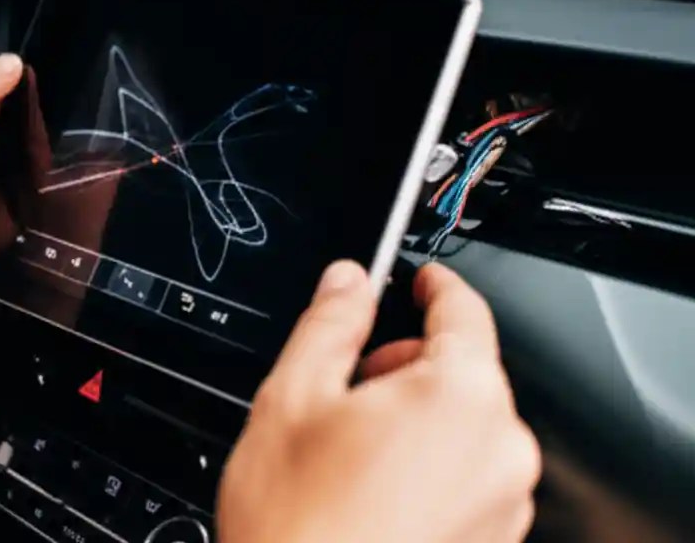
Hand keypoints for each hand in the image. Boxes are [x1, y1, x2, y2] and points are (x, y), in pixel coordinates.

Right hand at [218, 262, 540, 542]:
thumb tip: (348, 282)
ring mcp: (502, 502)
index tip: (421, 278)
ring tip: (349, 451)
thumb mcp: (292, 397)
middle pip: (464, 371)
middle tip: (348, 387)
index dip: (435, 284)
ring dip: (416, 418)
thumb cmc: (297, 524)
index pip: (464, 311)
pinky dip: (428, 465)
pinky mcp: (491, 540)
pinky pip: (468, 475)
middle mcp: (500, 449)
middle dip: (407, 365)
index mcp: (460, 397)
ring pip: (465, 426)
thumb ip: (330, 323)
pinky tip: (369, 489)